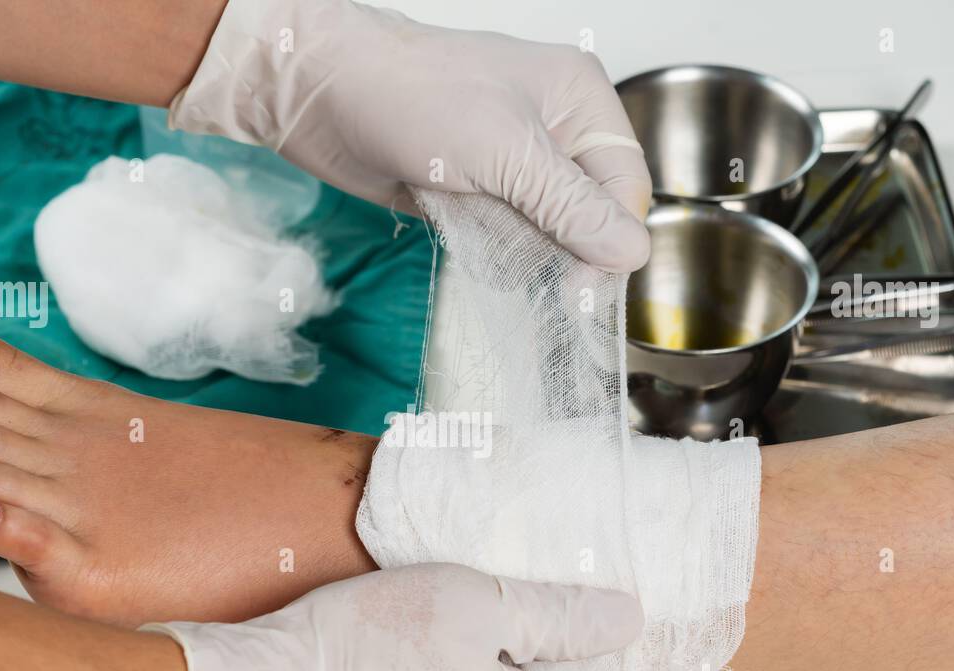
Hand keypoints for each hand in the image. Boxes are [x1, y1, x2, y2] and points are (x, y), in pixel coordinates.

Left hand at [170, 0, 652, 271]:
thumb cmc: (410, 97)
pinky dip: (498, 256)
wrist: (322, 95)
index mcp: (578, 101)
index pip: (625, 186)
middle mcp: (554, 132)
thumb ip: (569, 206)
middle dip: (570, 253)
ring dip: (529, 258)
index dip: (610, 241)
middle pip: (592, 215)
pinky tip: (478, 252)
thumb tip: (631, 252)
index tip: (584, 289)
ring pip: (550, 234)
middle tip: (549, 292)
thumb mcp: (504, 152)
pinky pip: (509, 240)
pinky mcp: (478, 193)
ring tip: (495, 253)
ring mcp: (513, 165)